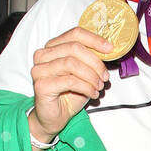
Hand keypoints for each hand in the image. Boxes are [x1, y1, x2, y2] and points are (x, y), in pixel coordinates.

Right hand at [29, 26, 111, 141]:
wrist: (55, 117)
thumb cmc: (69, 94)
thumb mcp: (84, 73)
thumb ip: (91, 60)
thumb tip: (108, 51)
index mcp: (53, 47)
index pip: (75, 34)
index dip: (94, 40)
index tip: (110, 49)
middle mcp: (43, 55)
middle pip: (74, 48)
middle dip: (95, 62)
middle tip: (105, 76)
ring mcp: (40, 69)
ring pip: (71, 64)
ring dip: (91, 76)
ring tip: (99, 86)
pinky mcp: (41, 85)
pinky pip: (69, 81)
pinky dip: (86, 87)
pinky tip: (93, 93)